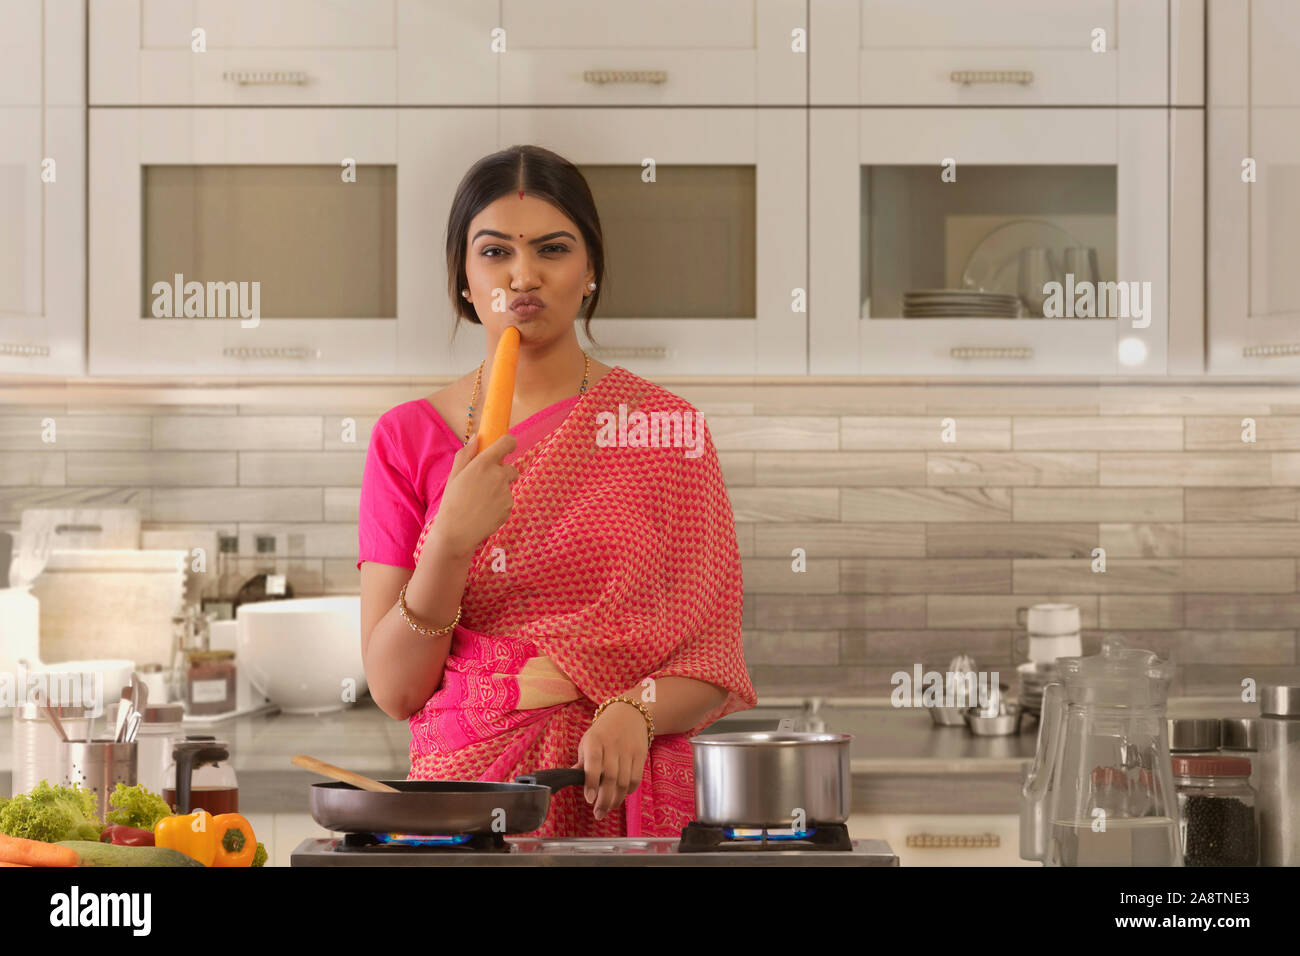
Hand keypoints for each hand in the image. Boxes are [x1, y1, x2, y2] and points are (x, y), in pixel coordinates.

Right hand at [428, 431, 518, 557]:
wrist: (456, 532)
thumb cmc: (452, 502)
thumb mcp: (454, 475)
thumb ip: (466, 454)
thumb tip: (476, 438)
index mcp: (484, 464)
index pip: (507, 442)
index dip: (508, 443)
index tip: (506, 446)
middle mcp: (498, 475)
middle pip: (511, 468)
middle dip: (502, 474)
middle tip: (485, 484)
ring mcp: (506, 492)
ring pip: (508, 487)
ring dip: (499, 491)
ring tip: (481, 502)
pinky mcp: (509, 507)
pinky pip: (507, 501)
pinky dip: (500, 505)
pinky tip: (485, 511)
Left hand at [571, 701, 648, 820]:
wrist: (629, 713)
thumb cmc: (603, 731)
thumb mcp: (588, 740)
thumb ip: (582, 761)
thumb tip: (571, 778)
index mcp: (594, 740)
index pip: (593, 763)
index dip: (591, 783)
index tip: (589, 799)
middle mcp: (612, 745)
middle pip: (610, 777)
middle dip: (604, 799)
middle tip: (598, 813)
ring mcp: (628, 750)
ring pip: (624, 781)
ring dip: (616, 799)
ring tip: (608, 808)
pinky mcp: (640, 754)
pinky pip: (636, 778)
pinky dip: (629, 791)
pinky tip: (621, 795)